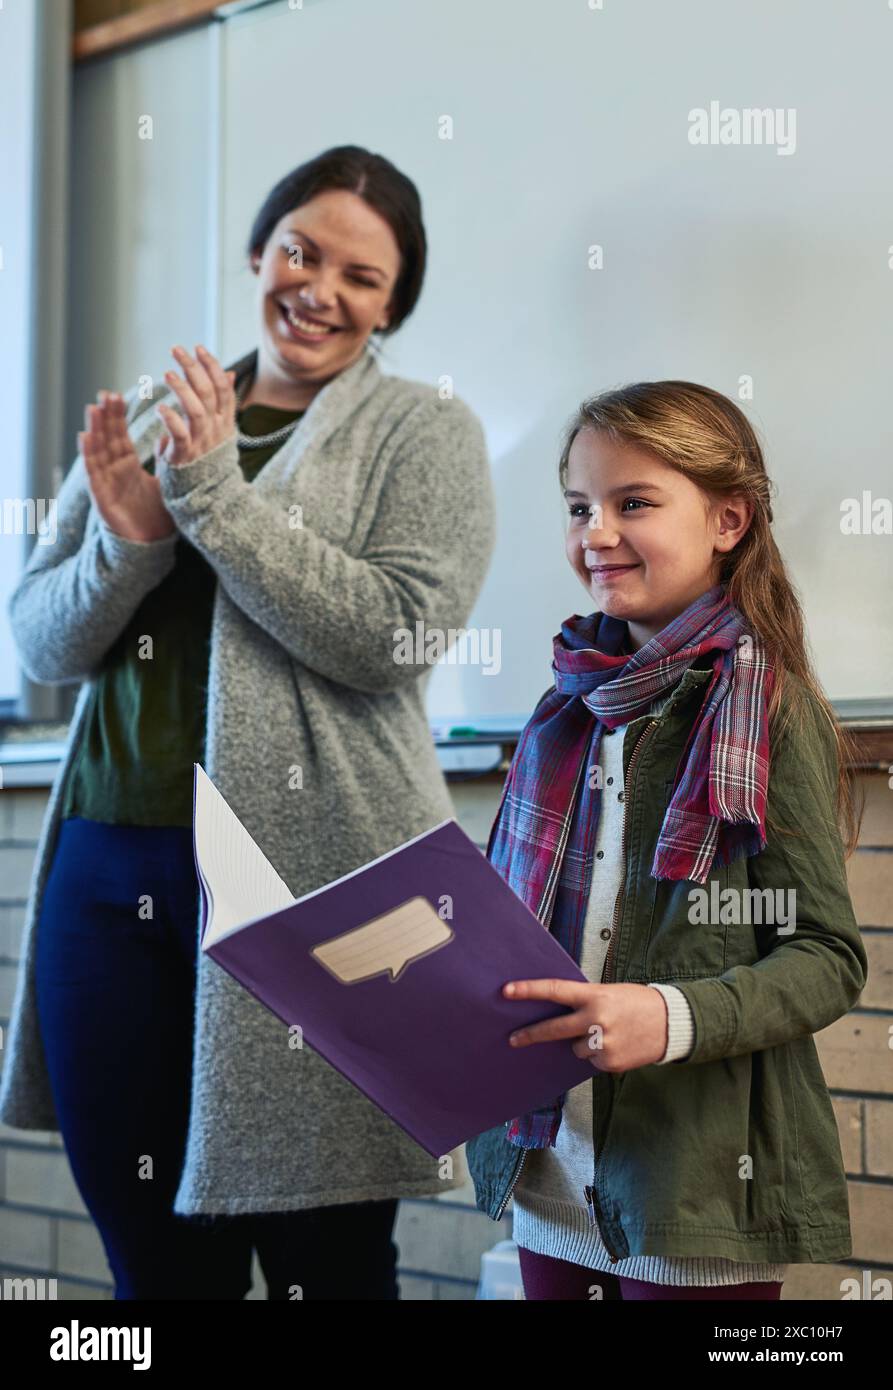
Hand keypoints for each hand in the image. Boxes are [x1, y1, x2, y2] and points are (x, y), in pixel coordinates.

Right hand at [80, 390, 174, 541]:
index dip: (117, 416)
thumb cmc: (157, 514)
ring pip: (97, 450)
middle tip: (105, 393)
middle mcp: (114, 470)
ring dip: (94, 429)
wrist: (152, 543)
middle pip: (107, 438)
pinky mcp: (101, 495)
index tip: (116, 395)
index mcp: (128, 465)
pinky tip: (84, 437)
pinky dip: (88, 454)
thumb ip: (168, 461)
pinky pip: (93, 471)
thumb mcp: (166, 482)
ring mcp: (106, 481)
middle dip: (105, 416)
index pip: (120, 435)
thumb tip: (172, 437)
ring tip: (92, 407)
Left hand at [155, 344, 237, 466]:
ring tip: (166, 373)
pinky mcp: (185, 456)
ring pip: (196, 410)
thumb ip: (222, 402)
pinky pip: (180, 435)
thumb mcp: (221, 428)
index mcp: (225, 421)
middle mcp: (216, 429)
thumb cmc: (209, 458)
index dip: (212, 366)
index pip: (223, 388)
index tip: (198, 348)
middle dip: (193, 368)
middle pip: (208, 393)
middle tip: (176, 350)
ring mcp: (202, 443)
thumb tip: (231, 373)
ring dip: (181, 389)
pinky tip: (159, 408)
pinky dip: (171, 420)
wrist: (210, 497)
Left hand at [503, 980, 667, 1071]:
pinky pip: (592, 1061)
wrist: (671, 1023)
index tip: (506, 991)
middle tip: (513, 1039)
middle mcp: (595, 1019)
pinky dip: (600, 1055)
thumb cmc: (637, 1003)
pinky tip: (617, 1045)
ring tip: (609, 1033)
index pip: (554, 991)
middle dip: (531, 1035)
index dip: (528, 991)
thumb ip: (584, 1002)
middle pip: (553, 1029)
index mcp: (594, 995)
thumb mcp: (609, 993)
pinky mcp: (609, 1062)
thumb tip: (557, 1014)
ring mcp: (602, 1043)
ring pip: (576, 1048)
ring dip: (584, 1043)